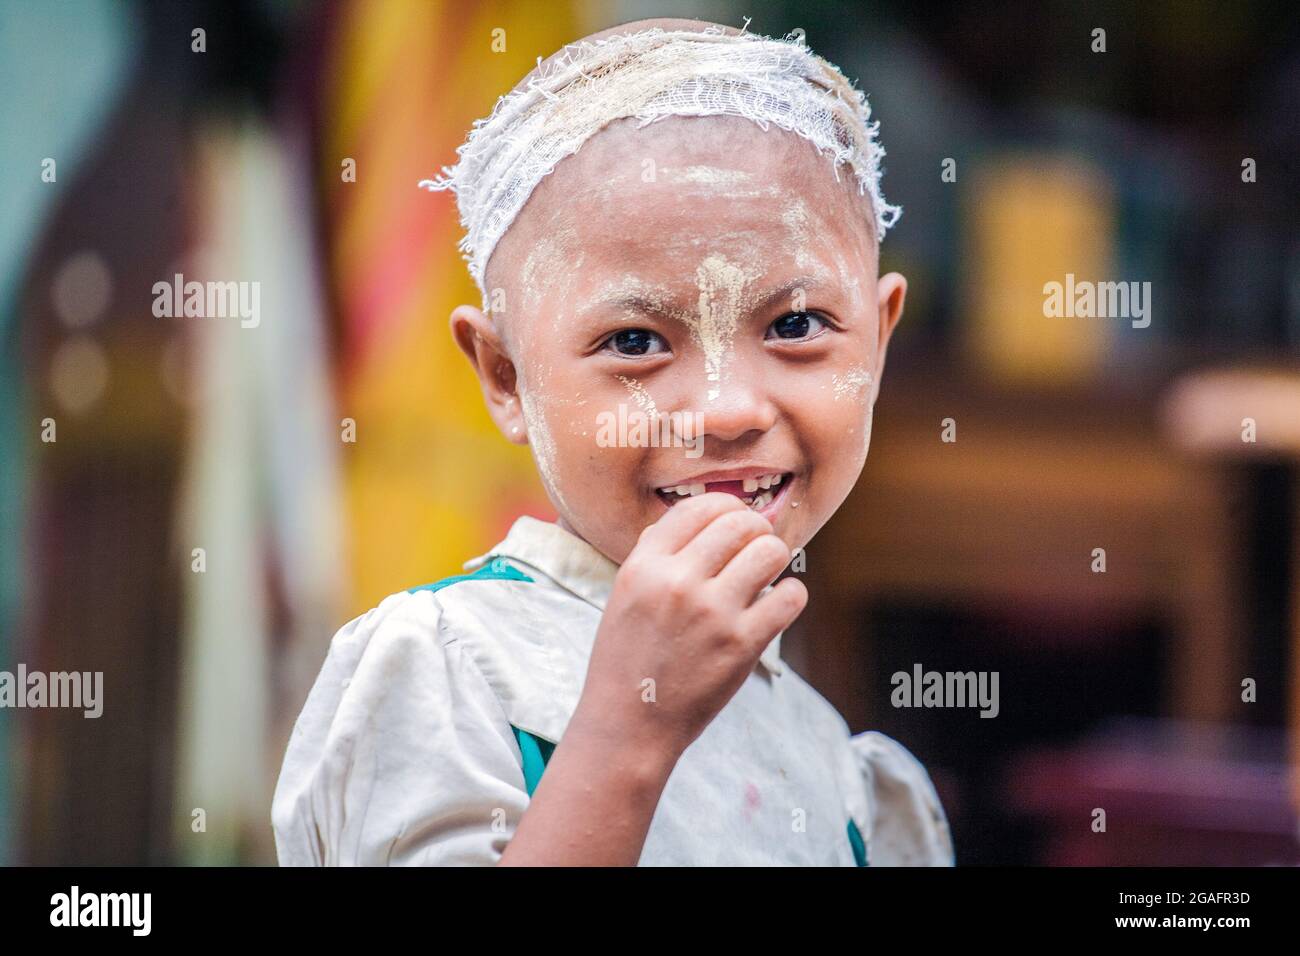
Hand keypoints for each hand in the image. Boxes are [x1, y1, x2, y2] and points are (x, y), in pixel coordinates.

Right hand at [574, 492, 807, 766]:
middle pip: (740, 523)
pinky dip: (791, 596)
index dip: (726, 507)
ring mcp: (711, 613)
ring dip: (776, 558)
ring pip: (770, 552)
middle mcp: (677, 581)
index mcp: (643, 565)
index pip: (698, 508)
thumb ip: (654, 555)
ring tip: (766, 576)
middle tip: (757, 547)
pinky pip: (789, 597)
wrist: (629, 724)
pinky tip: (777, 604)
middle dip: (756, 530)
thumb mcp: (624, 596)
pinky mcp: (741, 645)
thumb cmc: (626, 660)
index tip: (735, 521)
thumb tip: (692, 519)